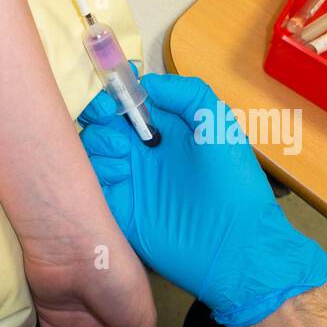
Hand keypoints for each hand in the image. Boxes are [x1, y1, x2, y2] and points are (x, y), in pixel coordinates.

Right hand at [79, 72, 326, 326]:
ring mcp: (128, 179)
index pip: (128, 101)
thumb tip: (144, 80)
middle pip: (102, 121)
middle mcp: (140, 151)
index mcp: (164, 130)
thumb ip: (186, 92)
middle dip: (99, 112)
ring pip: (91, 148)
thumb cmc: (233, 182)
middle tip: (108, 115)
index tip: (115, 86)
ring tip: (124, 153)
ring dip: (99, 141)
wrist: (235, 246)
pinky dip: (98, 171)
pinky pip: (92, 183)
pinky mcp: (118, 208)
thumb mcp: (218, 125)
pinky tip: (121, 174)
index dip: (116, 90)